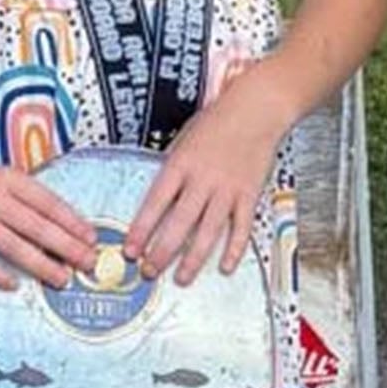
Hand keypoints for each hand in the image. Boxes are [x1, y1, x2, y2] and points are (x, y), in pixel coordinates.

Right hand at [0, 159, 98, 291]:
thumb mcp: (5, 180)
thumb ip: (32, 200)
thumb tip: (70, 230)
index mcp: (9, 180)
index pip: (49, 203)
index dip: (73, 223)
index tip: (92, 239)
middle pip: (37, 227)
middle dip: (67, 247)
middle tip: (88, 262)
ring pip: (14, 247)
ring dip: (41, 265)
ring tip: (62, 278)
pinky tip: (16, 284)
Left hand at [128, 93, 284, 282]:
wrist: (256, 109)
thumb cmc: (217, 122)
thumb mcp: (183, 140)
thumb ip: (173, 172)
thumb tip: (159, 204)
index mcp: (180, 164)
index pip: (155, 204)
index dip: (141, 230)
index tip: (130, 250)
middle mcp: (203, 180)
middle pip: (179, 224)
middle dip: (161, 251)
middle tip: (150, 271)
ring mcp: (227, 189)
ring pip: (208, 231)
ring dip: (193, 259)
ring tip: (181, 278)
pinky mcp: (249, 194)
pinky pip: (241, 227)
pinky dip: (234, 249)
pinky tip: (225, 266)